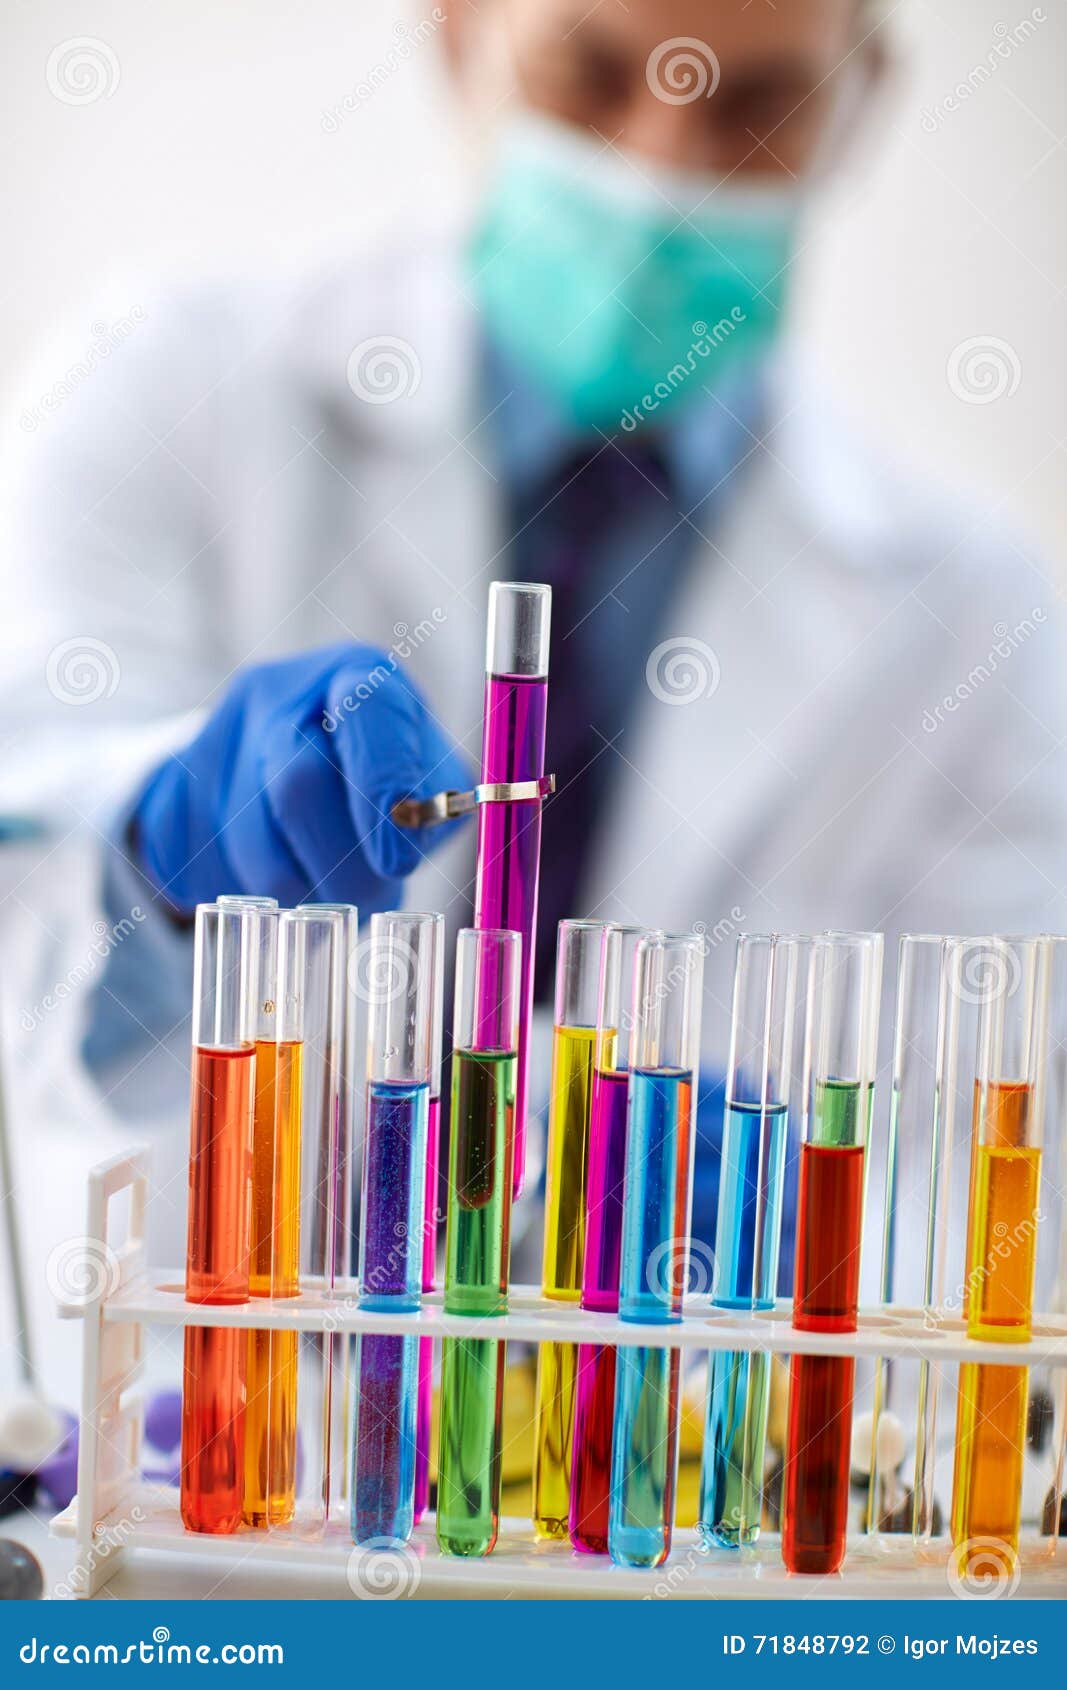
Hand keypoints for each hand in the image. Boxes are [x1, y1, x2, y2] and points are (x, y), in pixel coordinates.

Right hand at [131, 644, 472, 912]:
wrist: (299, 761)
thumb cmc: (393, 779)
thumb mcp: (432, 781)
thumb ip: (427, 812)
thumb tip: (396, 850)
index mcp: (356, 676)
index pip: (367, 716)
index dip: (382, 789)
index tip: (398, 859)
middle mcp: (279, 694)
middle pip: (296, 786)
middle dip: (344, 866)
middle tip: (373, 898)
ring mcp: (217, 737)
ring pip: (251, 845)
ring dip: (303, 890)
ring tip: (336, 891)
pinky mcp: (174, 790)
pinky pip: (200, 864)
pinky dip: (247, 892)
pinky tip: (280, 880)